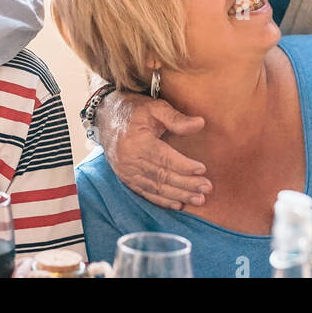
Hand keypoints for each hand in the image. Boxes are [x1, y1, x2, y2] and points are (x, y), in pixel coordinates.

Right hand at [99, 90, 210, 209]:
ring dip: (178, 195)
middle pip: (162, 176)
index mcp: (138, 141)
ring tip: (198, 199)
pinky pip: (145, 193)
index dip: (184, 166)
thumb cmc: (134, 110)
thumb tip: (200, 123)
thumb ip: (176, 118)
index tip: (202, 169)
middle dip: (186, 184)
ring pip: (155, 188)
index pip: (164, 158)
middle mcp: (130, 160)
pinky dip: (162, 201)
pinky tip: (178, 204)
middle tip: (206, 188)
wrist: (105, 117)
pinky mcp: (126, 178)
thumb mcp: (155, 107)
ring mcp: (126, 172)